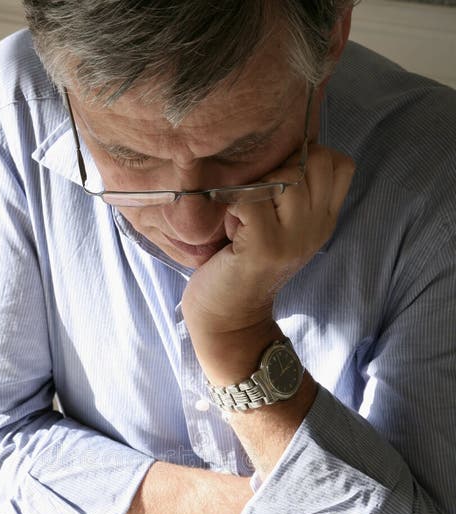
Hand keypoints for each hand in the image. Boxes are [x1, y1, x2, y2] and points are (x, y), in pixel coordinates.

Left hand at [182, 144, 354, 383]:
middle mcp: (316, 228)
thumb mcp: (278, 225)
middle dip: (277, 169)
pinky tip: (230, 231)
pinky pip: (250, 198)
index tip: (278, 183)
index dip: (307, 157)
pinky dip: (233, 207)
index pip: (339, 162)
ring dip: (254, 189)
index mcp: (324, 219)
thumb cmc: (240, 264)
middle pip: (313, 160)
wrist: (226, 319)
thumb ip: (290, 191)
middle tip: (255, 204)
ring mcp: (293, 238)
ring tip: (242, 219)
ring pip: (283, 176)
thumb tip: (282, 141)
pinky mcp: (265, 247)